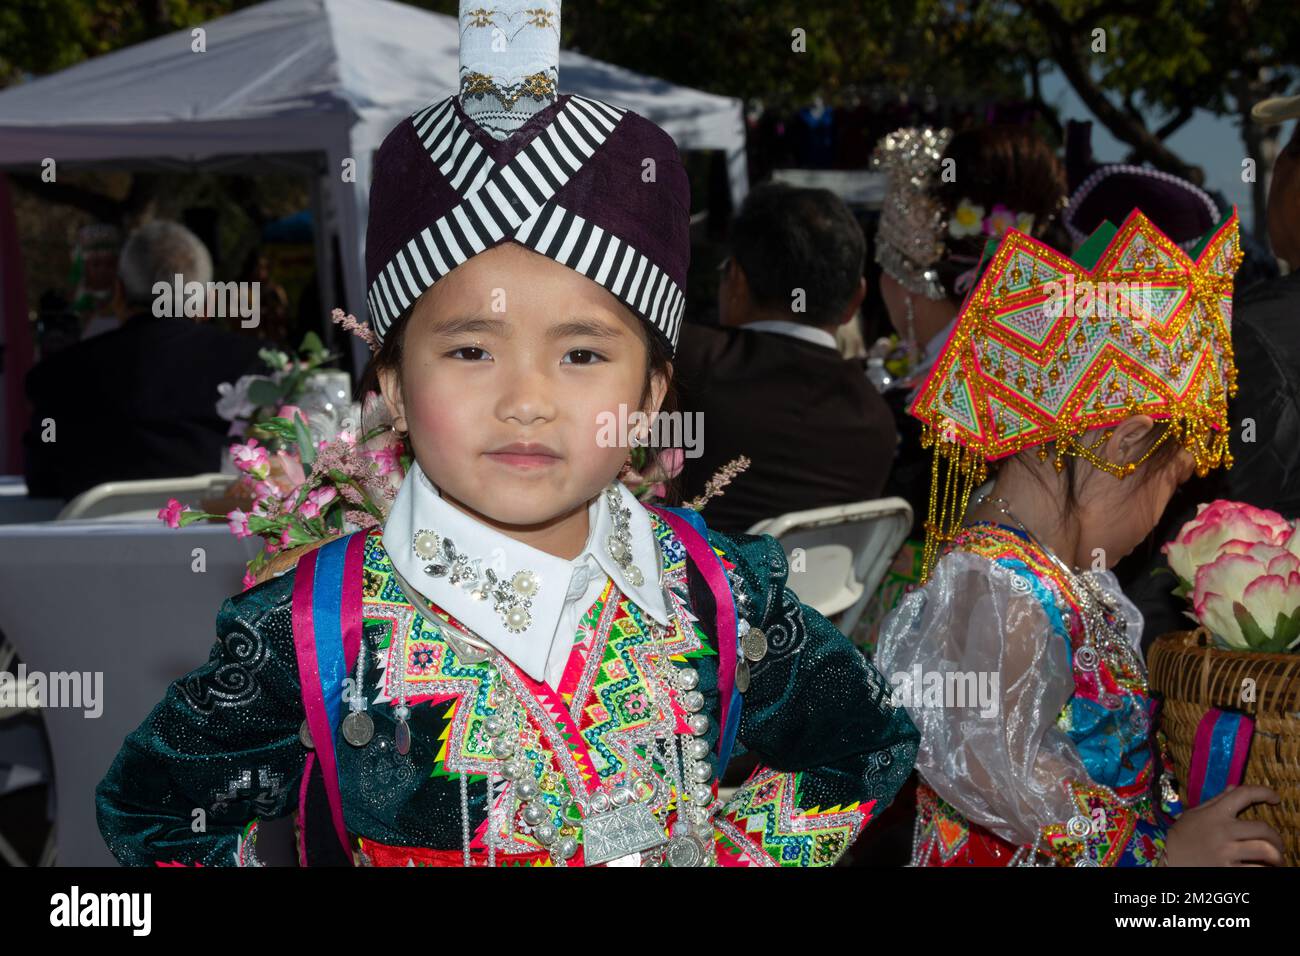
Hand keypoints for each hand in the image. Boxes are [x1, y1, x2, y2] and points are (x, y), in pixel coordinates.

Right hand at [1163, 785, 1284, 865]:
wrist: (1170, 862)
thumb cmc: (1181, 838)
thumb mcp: (1194, 814)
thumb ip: (1216, 801)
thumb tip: (1234, 787)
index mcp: (1215, 814)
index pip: (1244, 794)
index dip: (1264, 792)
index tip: (1275, 798)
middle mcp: (1223, 831)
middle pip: (1262, 828)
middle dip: (1276, 837)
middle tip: (1277, 844)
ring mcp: (1226, 852)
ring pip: (1264, 851)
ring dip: (1276, 856)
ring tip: (1276, 860)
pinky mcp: (1227, 869)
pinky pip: (1256, 869)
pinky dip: (1264, 869)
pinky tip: (1263, 868)